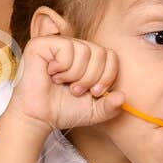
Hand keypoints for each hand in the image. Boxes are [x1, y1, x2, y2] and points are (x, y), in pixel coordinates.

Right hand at [9, 36, 125, 133]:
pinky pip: (66, 47)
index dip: (107, 76)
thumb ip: (110, 106)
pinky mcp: (41, 43)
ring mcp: (58, 43)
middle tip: (75, 90)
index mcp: (87, 58)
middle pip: (100, 52)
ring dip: (75, 74)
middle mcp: (74, 47)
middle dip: (91, 78)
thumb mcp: (94, 111)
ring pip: (84, 50)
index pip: (111, 55)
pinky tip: (51, 74)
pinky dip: (62, 67)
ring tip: (62, 83)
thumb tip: (123, 97)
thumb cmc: (63, 110)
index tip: (94, 93)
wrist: (39, 118)